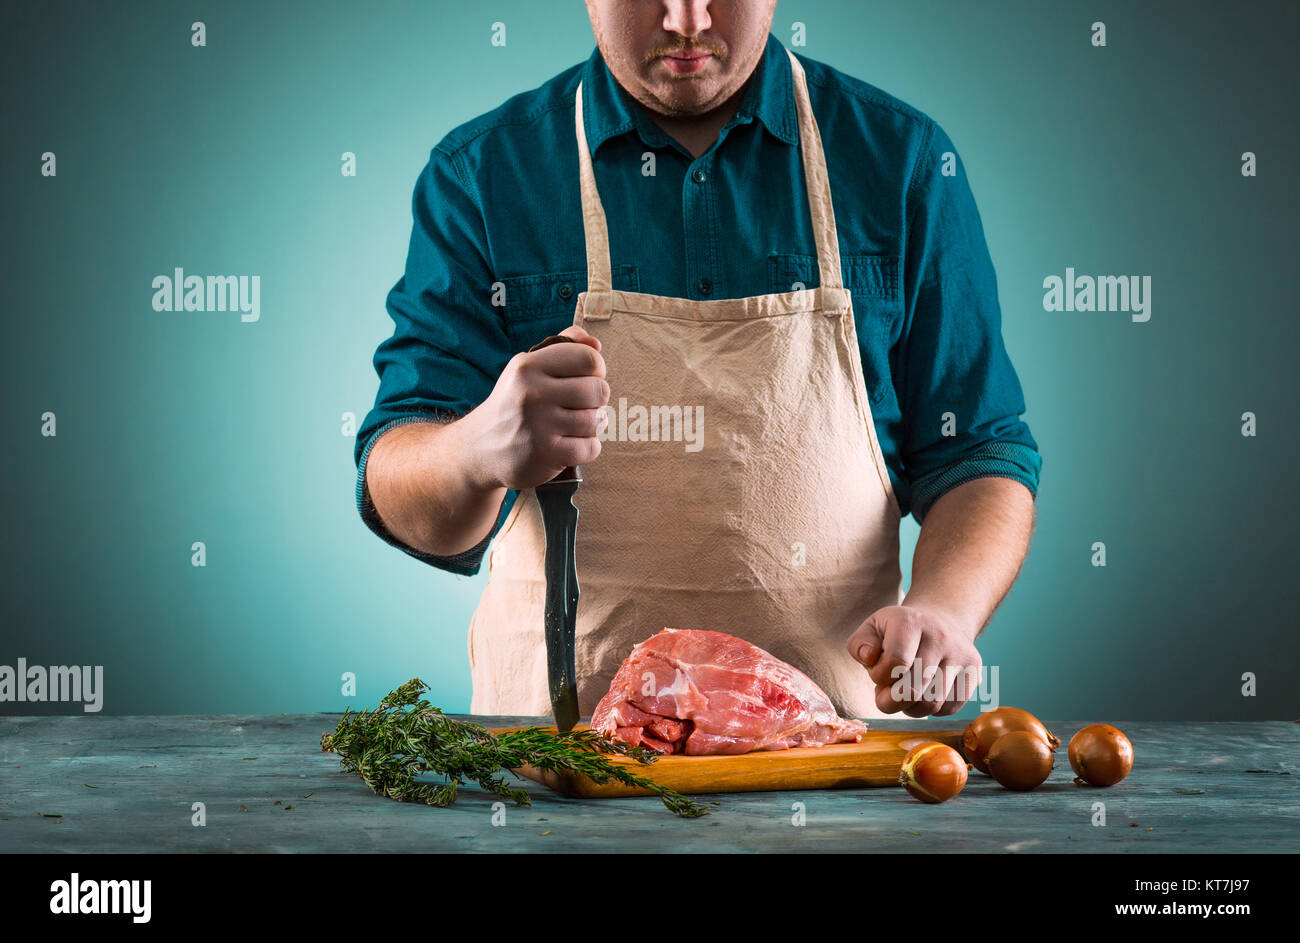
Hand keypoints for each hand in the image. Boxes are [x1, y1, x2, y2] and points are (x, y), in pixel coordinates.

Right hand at [464, 325, 609, 490]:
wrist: (479, 448)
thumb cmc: (514, 404)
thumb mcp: (528, 367)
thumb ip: (563, 347)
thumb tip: (595, 344)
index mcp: (528, 366)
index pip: (588, 358)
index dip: (596, 369)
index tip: (587, 378)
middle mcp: (532, 393)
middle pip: (598, 389)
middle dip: (598, 399)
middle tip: (582, 405)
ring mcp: (539, 425)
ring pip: (596, 420)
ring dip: (594, 425)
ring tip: (576, 425)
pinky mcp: (546, 453)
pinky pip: (591, 447)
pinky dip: (588, 448)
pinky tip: (571, 444)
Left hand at [846, 605, 982, 716]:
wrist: (938, 622)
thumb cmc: (897, 632)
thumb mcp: (872, 629)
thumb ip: (860, 645)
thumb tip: (869, 659)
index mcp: (910, 621)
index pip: (895, 662)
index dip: (880, 677)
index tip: (878, 674)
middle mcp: (940, 636)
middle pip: (913, 688)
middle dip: (893, 700)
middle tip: (887, 693)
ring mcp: (961, 654)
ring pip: (932, 703)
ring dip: (911, 708)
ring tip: (905, 692)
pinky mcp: (974, 672)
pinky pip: (950, 708)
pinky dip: (932, 710)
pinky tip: (924, 694)